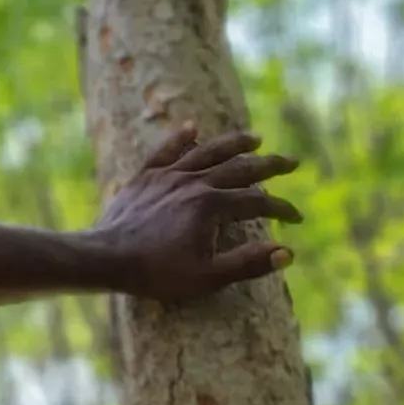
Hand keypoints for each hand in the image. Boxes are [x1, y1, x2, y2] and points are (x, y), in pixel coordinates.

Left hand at [89, 126, 301, 302]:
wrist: (106, 258)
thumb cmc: (156, 273)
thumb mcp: (207, 277)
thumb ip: (249, 263)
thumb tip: (287, 252)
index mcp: (212, 205)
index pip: (257, 202)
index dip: (281, 210)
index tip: (297, 219)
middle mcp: (194, 182)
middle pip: (239, 167)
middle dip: (269, 165)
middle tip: (291, 162)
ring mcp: (169, 175)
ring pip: (208, 151)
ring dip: (234, 143)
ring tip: (255, 137)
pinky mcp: (146, 176)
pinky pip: (167, 150)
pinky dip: (181, 137)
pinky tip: (193, 126)